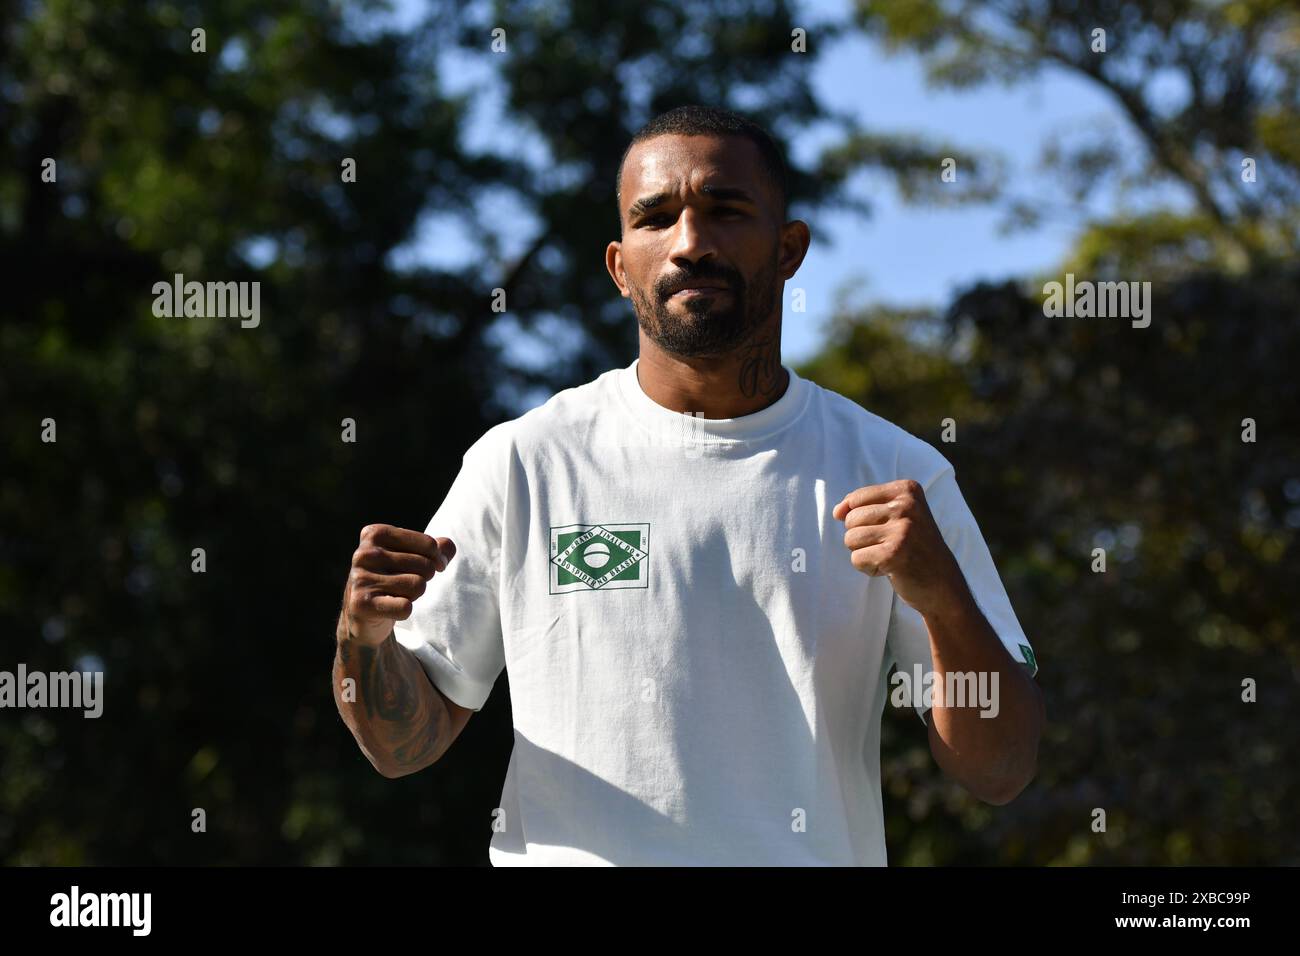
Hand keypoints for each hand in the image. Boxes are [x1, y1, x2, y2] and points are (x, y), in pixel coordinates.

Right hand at [343, 524, 454, 645]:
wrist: (361, 611)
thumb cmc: (392, 576)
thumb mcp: (413, 555)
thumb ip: (437, 549)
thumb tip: (448, 549)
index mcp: (376, 534)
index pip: (430, 545)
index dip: (437, 559)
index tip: (428, 566)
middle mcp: (364, 554)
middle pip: (426, 566)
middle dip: (423, 578)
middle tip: (404, 583)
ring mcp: (360, 578)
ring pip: (418, 586)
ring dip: (413, 595)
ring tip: (395, 594)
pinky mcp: (361, 604)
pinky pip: (405, 607)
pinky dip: (404, 610)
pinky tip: (390, 607)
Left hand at [832, 479, 964, 617]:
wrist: (942, 583)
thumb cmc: (913, 546)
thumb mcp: (895, 516)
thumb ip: (862, 506)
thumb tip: (837, 511)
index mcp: (907, 489)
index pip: (856, 498)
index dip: (861, 519)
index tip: (887, 529)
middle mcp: (907, 506)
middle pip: (851, 519)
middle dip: (862, 537)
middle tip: (890, 545)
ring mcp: (901, 530)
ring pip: (850, 539)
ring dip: (865, 553)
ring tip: (890, 556)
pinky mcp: (893, 554)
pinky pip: (856, 559)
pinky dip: (868, 568)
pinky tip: (890, 568)